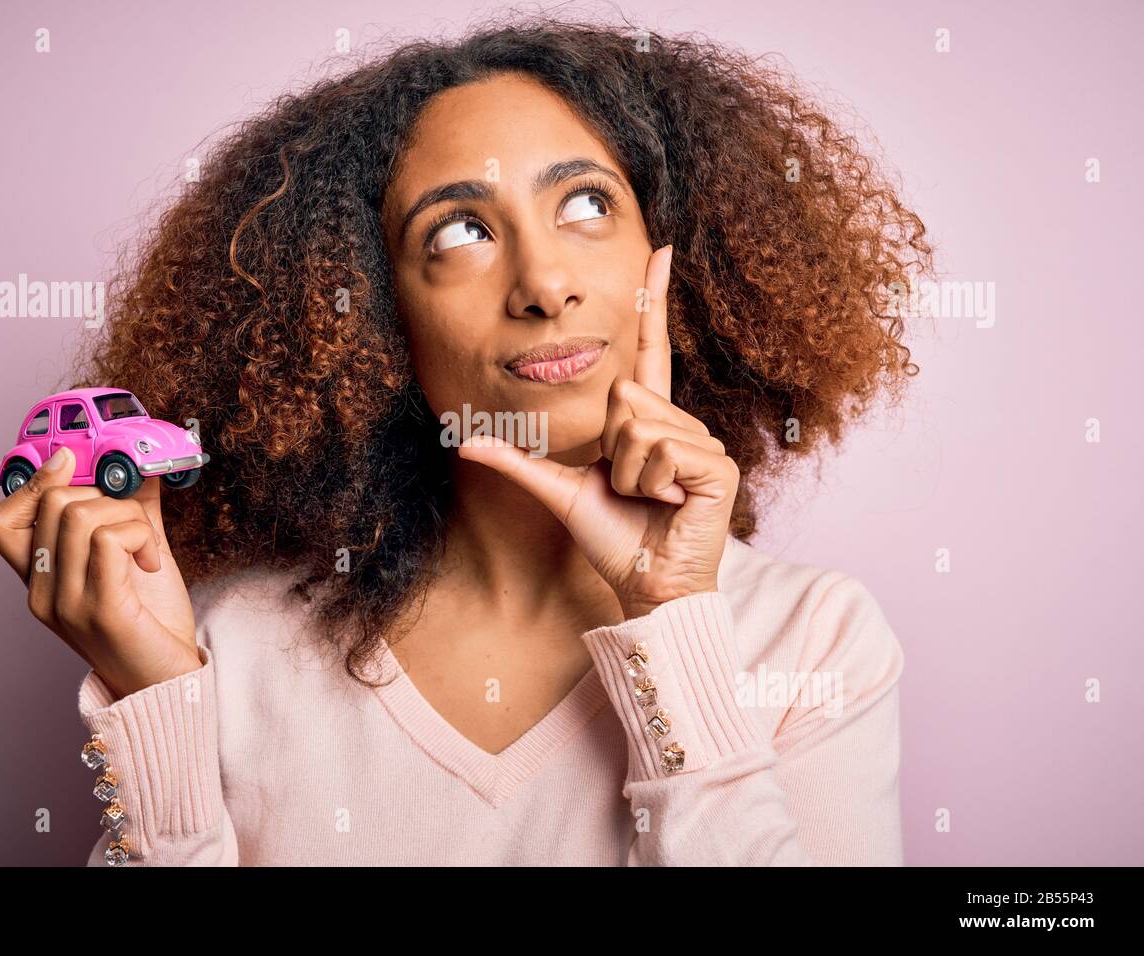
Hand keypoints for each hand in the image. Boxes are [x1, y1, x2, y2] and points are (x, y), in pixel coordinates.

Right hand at [0, 446, 201, 699]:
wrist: (170, 685)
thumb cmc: (151, 625)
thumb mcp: (135, 559)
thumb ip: (130, 513)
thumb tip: (138, 466)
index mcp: (40, 581)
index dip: (35, 484)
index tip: (79, 471)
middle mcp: (42, 593)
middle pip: (50, 502)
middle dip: (103, 496)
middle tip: (134, 526)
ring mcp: (66, 603)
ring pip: (79, 513)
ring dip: (128, 516)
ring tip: (146, 549)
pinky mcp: (98, 609)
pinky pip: (107, 538)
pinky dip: (139, 536)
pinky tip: (150, 564)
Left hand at [458, 244, 738, 619]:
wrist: (647, 586)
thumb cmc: (614, 540)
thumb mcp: (560, 491)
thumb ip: (518, 462)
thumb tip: (465, 441)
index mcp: (649, 422)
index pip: (650, 350)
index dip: (653, 301)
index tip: (660, 251)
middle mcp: (680, 424)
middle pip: (622, 395)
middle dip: (610, 448)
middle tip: (628, 486)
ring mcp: (703, 443)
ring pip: (637, 425)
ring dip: (628, 473)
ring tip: (649, 499)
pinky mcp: (718, 466)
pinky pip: (660, 449)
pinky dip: (650, 483)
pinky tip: (668, 504)